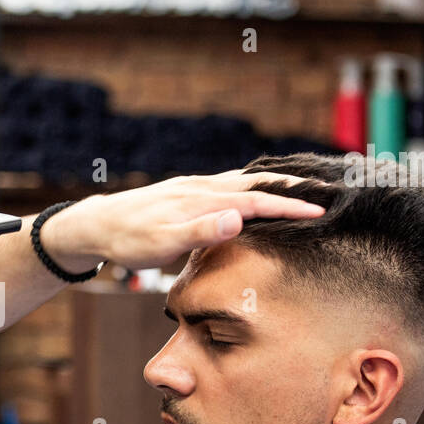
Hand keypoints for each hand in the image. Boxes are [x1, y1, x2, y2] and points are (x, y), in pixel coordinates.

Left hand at [39, 170, 325, 272]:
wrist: (95, 224)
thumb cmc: (127, 240)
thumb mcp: (162, 243)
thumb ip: (201, 232)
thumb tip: (239, 218)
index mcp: (202, 200)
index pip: (256, 200)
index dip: (290, 206)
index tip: (321, 211)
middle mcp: (202, 187)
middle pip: (257, 182)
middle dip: (292, 185)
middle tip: (328, 188)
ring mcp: (194, 186)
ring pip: (244, 179)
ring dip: (274, 181)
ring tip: (303, 183)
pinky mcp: (187, 190)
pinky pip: (229, 182)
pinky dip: (252, 182)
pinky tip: (256, 186)